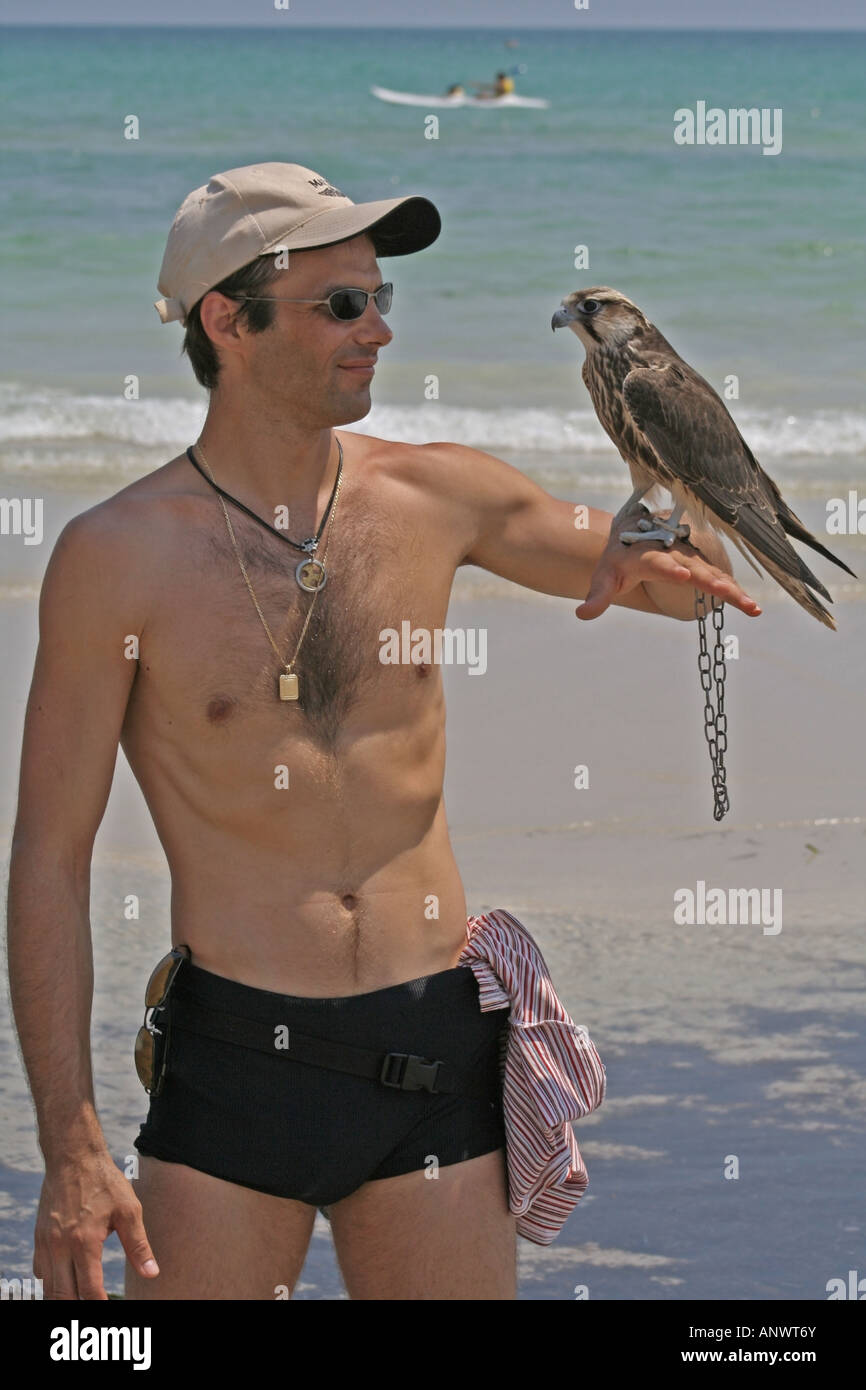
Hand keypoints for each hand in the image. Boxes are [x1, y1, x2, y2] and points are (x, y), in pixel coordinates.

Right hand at [34, 1151, 158, 1299]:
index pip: (89, 1289)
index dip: (100, 1305)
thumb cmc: (104, 1181)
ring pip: (48, 1286)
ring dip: (63, 1295)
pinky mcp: (39, 1236)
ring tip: (81, 1296)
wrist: (73, 1157)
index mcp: (84, 1241)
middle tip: (95, 1305)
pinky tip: (67, 1277)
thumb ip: (138, 1245)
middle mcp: (60, 1246)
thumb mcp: (129, 1209)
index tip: (109, 1308)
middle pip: (63, 1295)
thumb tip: (152, 1273)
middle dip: (78, 1306)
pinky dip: (52, 1280)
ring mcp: (46, 1242)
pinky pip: (41, 1269)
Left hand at [576, 505, 761, 621]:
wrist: (633, 531)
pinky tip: (752, 608)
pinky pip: (719, 578)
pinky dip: (735, 591)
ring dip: (733, 591)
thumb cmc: (618, 559)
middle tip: (728, 595)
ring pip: (713, 575)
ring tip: (751, 608)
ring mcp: (689, 559)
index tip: (682, 576)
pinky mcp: (700, 566)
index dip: (669, 569)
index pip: (658, 562)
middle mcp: (672, 554)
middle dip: (713, 583)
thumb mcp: (604, 576)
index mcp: (646, 555)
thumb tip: (582, 614)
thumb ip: (597, 596)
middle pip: (695, 570)